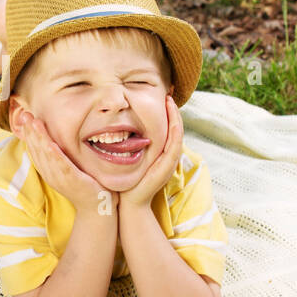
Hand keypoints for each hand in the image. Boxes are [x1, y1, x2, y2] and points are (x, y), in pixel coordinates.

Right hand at [19, 110, 112, 214]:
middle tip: (26, 115)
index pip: (35, 149)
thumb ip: (60, 157)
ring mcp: (60, 178)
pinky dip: (55, 155)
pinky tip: (50, 144)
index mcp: (48, 170)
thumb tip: (54, 140)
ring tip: (35, 123)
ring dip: (40, 138)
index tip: (25, 117)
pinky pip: (62, 166)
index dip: (29, 133)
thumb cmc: (84, 185)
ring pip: (47, 155)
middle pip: (37, 150)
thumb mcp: (68, 169)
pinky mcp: (73, 181)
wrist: (95, 208)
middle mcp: (50, 174)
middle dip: (31, 132)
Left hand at [118, 96, 183, 211]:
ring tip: (170, 101)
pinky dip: (175, 128)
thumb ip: (129, 146)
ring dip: (176, 116)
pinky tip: (172, 117)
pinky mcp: (168, 165)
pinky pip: (175, 143)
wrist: (130, 203)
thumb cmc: (127, 182)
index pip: (168, 129)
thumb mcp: (129, 159)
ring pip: (178, 133)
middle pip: (175, 128)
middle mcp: (168, 156)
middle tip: (169, 93)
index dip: (167, 114)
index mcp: (161, 154)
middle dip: (173, 110)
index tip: (163, 98)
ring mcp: (170, 161)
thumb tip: (119, 130)